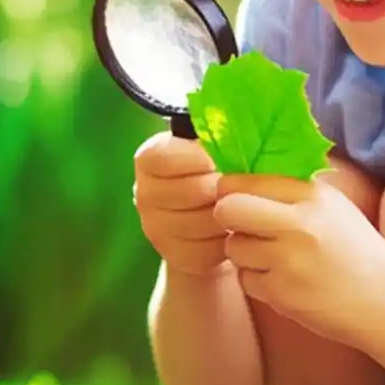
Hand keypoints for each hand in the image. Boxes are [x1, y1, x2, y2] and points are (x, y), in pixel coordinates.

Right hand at [133, 132, 227, 277]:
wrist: (215, 216)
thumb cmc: (220, 170)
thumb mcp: (215, 147)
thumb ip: (217, 136)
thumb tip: (234, 128)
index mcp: (149, 159)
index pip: (161, 157)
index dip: (192, 158)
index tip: (216, 160)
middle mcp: (143, 193)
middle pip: (187, 192)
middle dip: (220, 188)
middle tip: (240, 185)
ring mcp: (155, 228)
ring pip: (199, 223)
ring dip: (228, 215)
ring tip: (241, 206)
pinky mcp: (174, 256)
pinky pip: (204, 251)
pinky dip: (226, 242)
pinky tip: (234, 230)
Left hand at [213, 173, 384, 343]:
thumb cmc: (354, 250)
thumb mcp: (332, 207)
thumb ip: (290, 190)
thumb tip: (238, 177)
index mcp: (313, 196)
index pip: (246, 181)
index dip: (232, 190)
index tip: (237, 197)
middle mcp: (300, 224)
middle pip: (228, 209)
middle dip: (227, 217)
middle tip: (243, 226)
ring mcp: (289, 261)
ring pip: (233, 247)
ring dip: (245, 253)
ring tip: (276, 258)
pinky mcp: (282, 294)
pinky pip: (245, 279)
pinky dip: (258, 281)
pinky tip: (286, 281)